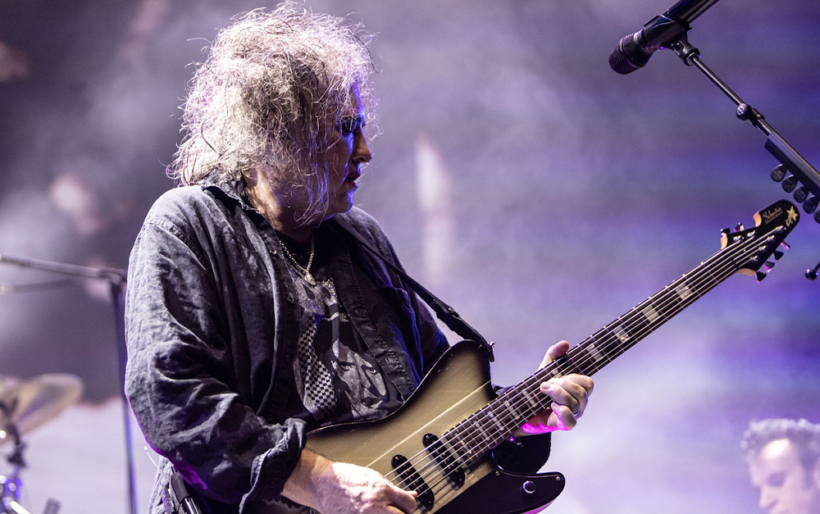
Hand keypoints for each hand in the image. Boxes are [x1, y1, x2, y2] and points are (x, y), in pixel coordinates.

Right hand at [283, 450, 416, 513]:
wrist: (322, 484)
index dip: (409, 504)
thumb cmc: (345, 477)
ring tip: (383, 511)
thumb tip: (411, 495)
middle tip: (397, 511)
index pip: (409, 504)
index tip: (406, 504)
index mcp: (382, 490)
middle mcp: (375, 506)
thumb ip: (394, 489)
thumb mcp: (374, 477)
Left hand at [521, 340, 593, 434]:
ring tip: (543, 391)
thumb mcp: (544, 369)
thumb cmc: (537, 389)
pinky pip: (570, 420)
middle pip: (581, 392)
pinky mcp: (564, 425)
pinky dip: (561, 411)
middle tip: (545, 384)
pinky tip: (551, 406)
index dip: (574, 377)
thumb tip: (565, 343)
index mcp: (578, 390)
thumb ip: (554, 354)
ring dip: (556, 394)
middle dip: (561, 385)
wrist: (522, 408)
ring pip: (574, 403)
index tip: (557, 376)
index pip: (588, 383)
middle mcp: (579, 403)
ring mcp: (573, 415)